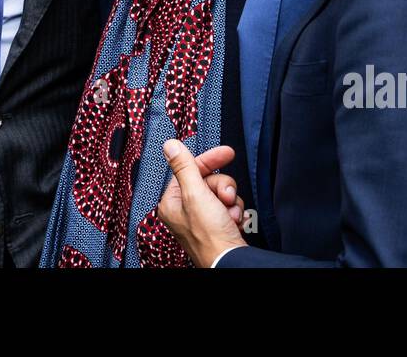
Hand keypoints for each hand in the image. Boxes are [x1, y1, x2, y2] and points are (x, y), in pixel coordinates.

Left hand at [157, 140, 247, 267]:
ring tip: (230, 215)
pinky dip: (236, 213)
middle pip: (210, 181)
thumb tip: (170, 145)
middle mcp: (185, 210)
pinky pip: (231, 208)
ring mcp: (203, 219)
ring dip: (232, 202)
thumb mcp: (195, 194)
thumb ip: (184, 167)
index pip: (190, 169)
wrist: (230, 262)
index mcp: (173, 202)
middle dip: (224, 189)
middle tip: (227, 198)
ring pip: (223, 194)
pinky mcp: (218, 226)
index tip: (227, 153)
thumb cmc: (210, 237)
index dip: (210, 160)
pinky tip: (235, 222)